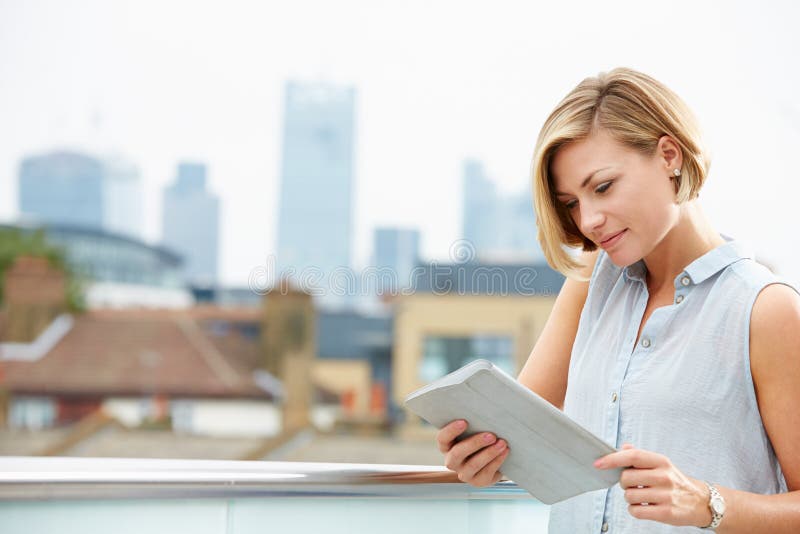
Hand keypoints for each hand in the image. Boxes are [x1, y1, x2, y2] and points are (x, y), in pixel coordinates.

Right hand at [436, 419, 509, 486]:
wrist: (494, 455)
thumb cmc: (482, 435)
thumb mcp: (475, 429)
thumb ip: (475, 422)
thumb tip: (485, 408)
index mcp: (447, 445)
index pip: (442, 439)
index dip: (451, 431)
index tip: (464, 421)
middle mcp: (452, 461)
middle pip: (457, 453)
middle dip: (474, 443)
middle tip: (491, 435)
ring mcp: (464, 473)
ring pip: (473, 465)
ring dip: (489, 453)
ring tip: (502, 443)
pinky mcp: (478, 482)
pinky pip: (486, 473)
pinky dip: (497, 461)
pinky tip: (505, 451)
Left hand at [594, 444, 711, 527]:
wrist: (701, 502)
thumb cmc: (675, 482)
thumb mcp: (662, 464)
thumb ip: (640, 456)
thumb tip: (622, 447)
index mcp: (661, 461)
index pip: (632, 456)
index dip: (612, 459)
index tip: (598, 463)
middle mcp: (664, 477)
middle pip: (626, 478)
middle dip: (624, 483)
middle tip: (632, 485)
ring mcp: (666, 495)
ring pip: (629, 496)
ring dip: (630, 497)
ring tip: (642, 496)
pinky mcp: (666, 513)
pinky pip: (636, 511)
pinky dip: (635, 509)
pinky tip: (644, 507)